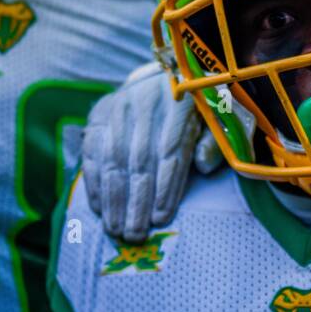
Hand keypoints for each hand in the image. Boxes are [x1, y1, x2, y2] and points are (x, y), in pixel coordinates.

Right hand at [81, 63, 221, 241]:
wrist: (171, 76)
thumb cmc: (200, 108)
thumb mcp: (218, 119)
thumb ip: (215, 142)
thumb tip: (204, 166)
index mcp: (181, 101)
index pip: (171, 150)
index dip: (166, 187)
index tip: (161, 218)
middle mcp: (146, 100)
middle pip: (139, 159)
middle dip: (136, 202)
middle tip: (135, 235)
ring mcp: (119, 105)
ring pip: (112, 158)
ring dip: (113, 199)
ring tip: (117, 229)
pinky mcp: (100, 111)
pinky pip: (92, 151)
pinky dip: (94, 182)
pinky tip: (99, 208)